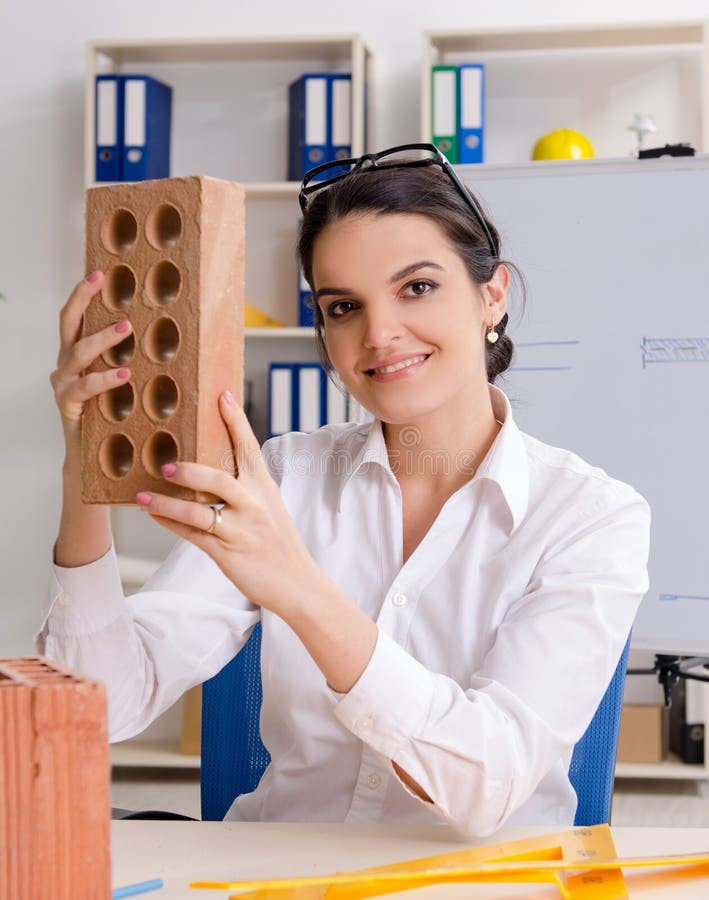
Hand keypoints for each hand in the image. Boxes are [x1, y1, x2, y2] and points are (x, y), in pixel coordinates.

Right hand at [50, 271, 132, 450]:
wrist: (89, 455)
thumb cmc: (109, 416)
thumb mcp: (121, 383)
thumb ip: (130, 361)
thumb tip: (170, 341)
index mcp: (77, 354)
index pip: (75, 317)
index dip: (83, 294)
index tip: (99, 273)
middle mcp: (66, 364)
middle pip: (68, 323)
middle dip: (83, 299)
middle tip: (103, 283)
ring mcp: (64, 382)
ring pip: (80, 351)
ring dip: (104, 338)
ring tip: (126, 328)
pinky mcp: (67, 403)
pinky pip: (85, 386)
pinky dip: (105, 379)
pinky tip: (124, 375)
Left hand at [135, 391, 321, 615]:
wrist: (298, 583)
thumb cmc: (280, 543)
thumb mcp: (271, 507)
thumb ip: (248, 487)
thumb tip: (216, 468)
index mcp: (264, 487)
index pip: (248, 447)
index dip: (234, 420)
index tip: (222, 395)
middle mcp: (254, 504)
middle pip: (217, 478)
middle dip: (188, 470)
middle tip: (164, 464)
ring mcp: (240, 529)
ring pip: (197, 511)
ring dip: (166, 502)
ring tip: (142, 494)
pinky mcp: (227, 553)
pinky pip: (192, 535)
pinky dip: (169, 523)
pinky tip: (153, 514)